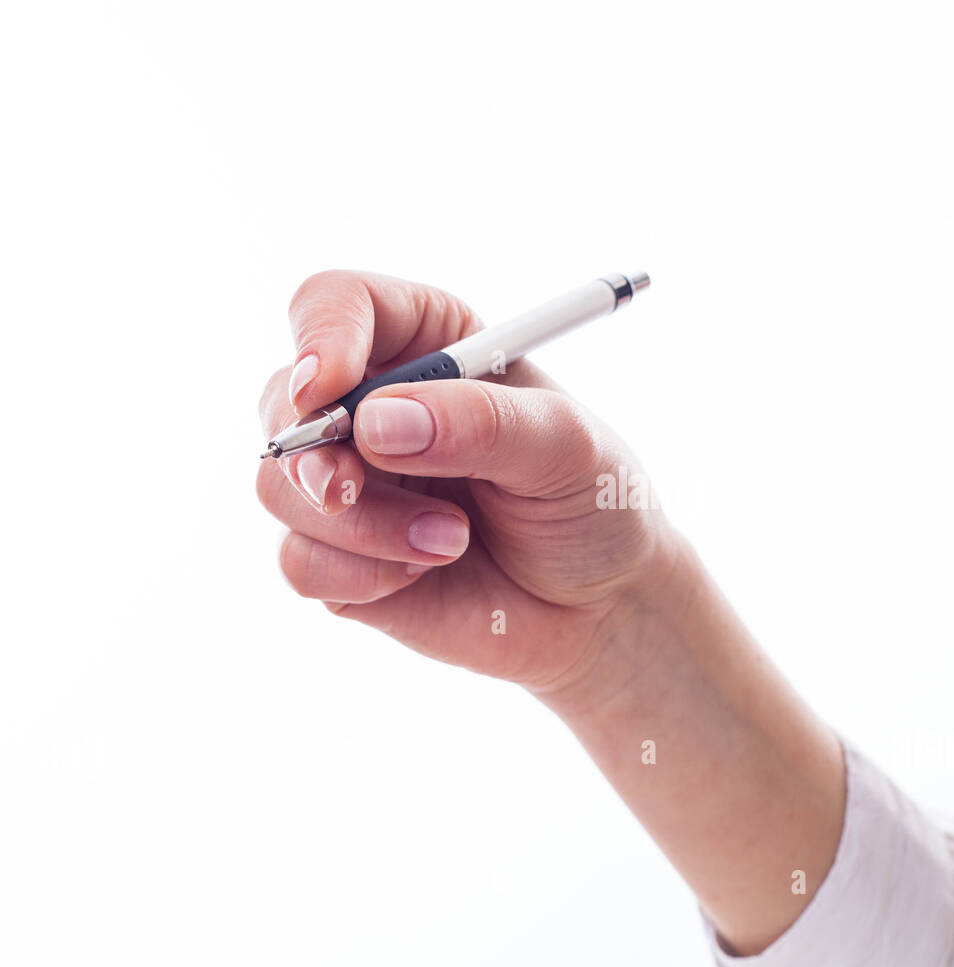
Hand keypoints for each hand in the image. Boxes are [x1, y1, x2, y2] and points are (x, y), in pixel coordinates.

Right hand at [256, 270, 678, 695]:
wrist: (603, 606)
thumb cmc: (594, 504)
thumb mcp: (565, 447)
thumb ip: (481, 422)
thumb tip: (376, 423)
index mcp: (428, 345)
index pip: (337, 304)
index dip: (319, 337)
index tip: (326, 388)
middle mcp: (375, 406)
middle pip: (283, 398)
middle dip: (314, 451)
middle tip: (350, 487)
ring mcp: (351, 483)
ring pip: (280, 487)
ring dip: (362, 525)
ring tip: (452, 540)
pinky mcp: (342, 557)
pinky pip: (300, 562)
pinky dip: (361, 576)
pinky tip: (426, 573)